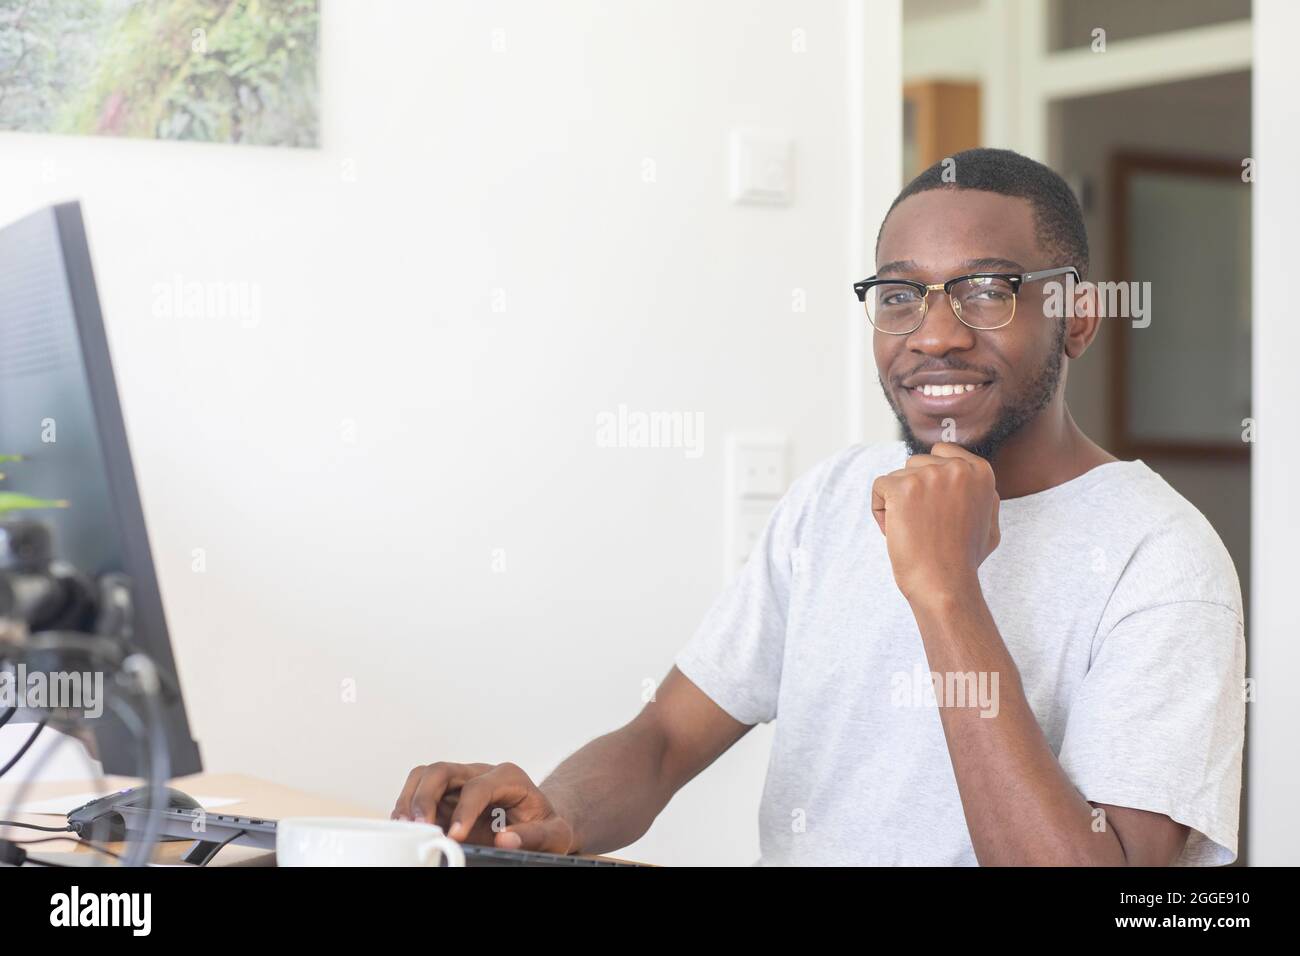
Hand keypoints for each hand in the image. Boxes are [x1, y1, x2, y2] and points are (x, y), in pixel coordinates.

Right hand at [391, 761, 575, 852]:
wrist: (539, 821)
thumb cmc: (546, 825)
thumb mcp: (554, 834)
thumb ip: (535, 836)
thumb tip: (505, 839)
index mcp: (508, 777)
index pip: (478, 786)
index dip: (464, 810)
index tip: (455, 836)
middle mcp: (480, 773)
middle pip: (443, 770)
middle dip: (425, 796)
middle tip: (419, 826)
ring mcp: (460, 784)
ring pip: (425, 775)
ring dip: (410, 798)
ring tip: (404, 826)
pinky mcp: (446, 798)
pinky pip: (419, 793)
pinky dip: (408, 808)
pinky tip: (406, 828)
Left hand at [870, 442, 999, 602]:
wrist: (945, 585)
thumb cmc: (964, 560)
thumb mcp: (989, 522)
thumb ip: (980, 494)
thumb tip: (969, 474)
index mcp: (980, 472)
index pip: (942, 451)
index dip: (930, 478)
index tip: (933, 507)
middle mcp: (957, 468)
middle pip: (916, 463)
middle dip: (914, 492)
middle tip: (925, 525)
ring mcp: (930, 476)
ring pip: (897, 476)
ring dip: (898, 502)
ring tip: (913, 530)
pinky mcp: (903, 487)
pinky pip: (879, 488)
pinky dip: (881, 511)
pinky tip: (896, 531)